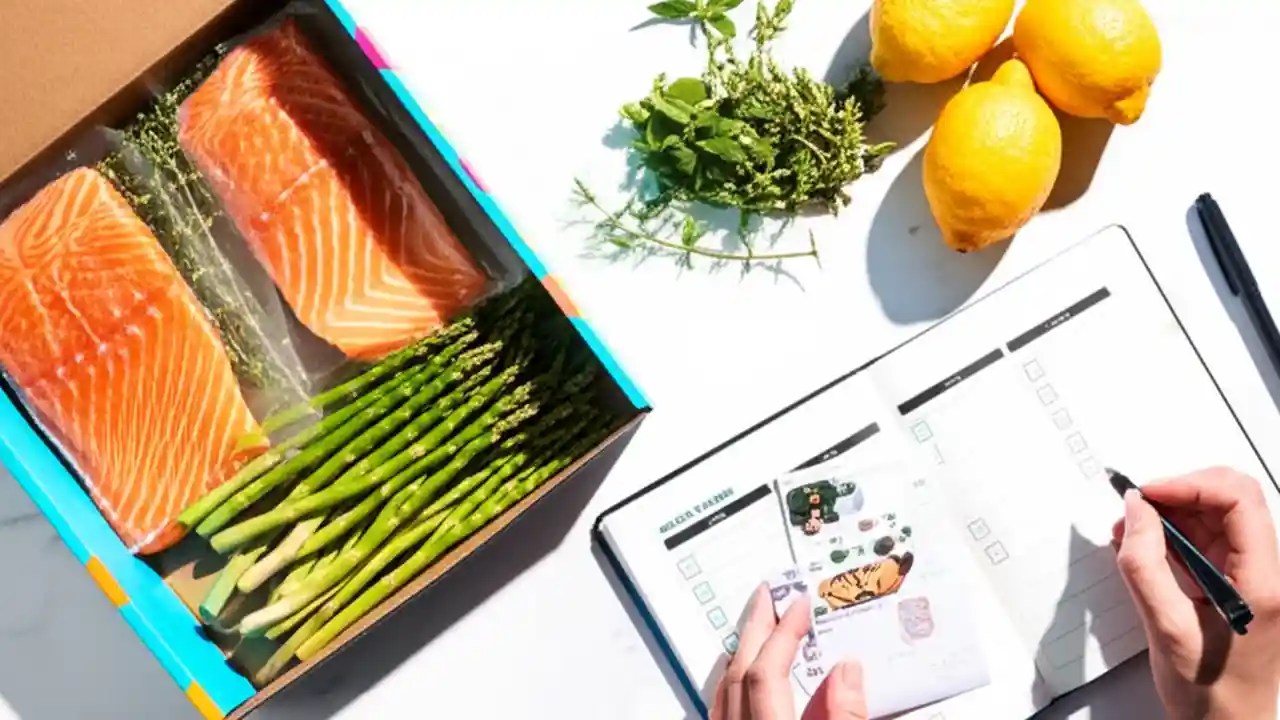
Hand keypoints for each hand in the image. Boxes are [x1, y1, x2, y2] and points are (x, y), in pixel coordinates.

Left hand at [711, 584, 868, 719]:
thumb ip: (845, 715)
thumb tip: (847, 668)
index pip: (767, 673)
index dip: (784, 635)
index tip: (801, 604)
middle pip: (740, 673)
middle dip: (757, 629)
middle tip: (770, 595)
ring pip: (725, 688)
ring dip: (743, 652)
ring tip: (757, 624)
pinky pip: (721, 709)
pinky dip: (731, 682)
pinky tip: (740, 672)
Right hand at [1112, 467, 1279, 719]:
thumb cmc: (1211, 693)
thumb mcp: (1166, 629)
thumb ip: (1145, 566)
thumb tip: (1137, 513)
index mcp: (1263, 582)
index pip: (1238, 500)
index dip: (1189, 486)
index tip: (1149, 495)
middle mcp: (1265, 573)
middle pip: (1228, 500)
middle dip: (1177, 495)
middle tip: (1136, 507)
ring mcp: (1250, 576)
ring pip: (1213, 517)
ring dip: (1169, 515)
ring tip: (1130, 530)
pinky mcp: (1233, 583)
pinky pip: (1203, 541)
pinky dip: (1170, 536)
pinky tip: (1142, 546)